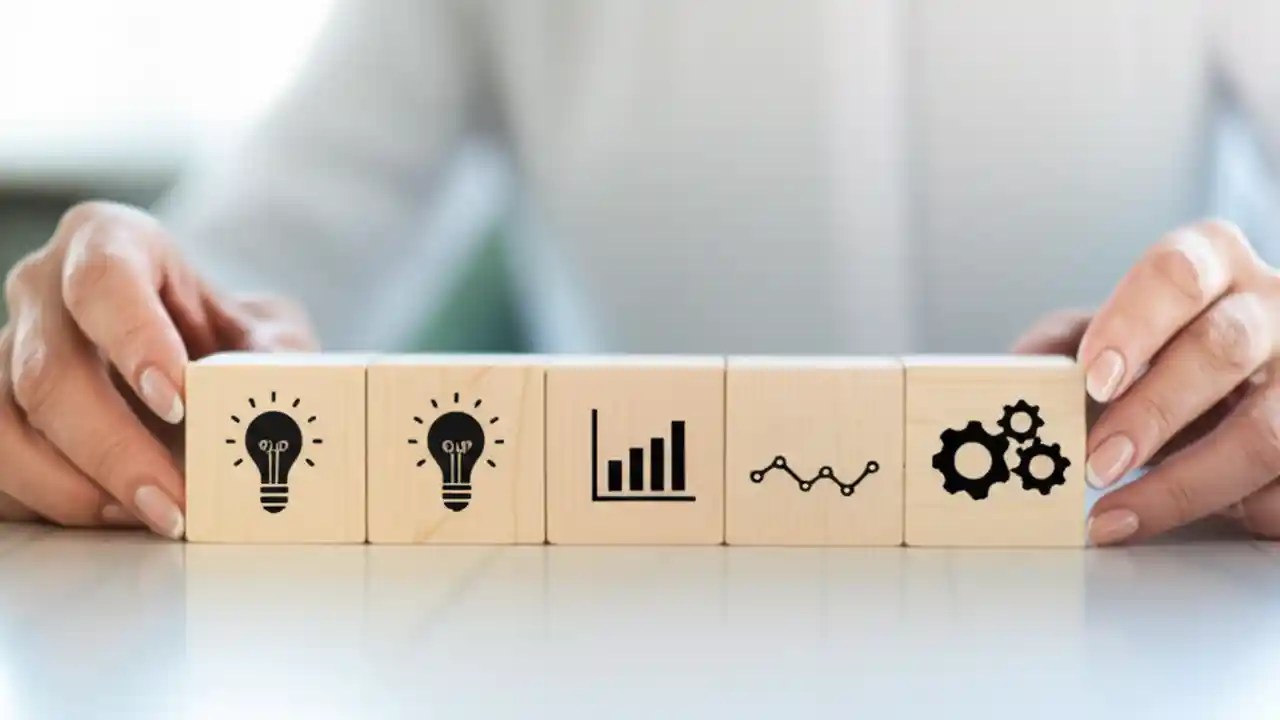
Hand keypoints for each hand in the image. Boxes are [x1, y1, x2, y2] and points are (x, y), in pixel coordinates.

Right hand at [0, 201, 316, 536]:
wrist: (194, 356)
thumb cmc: (223, 335)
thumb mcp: (266, 332)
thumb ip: (276, 358)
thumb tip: (283, 397)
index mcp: (112, 244)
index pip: (105, 281)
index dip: (136, 341)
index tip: (178, 401)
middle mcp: (43, 290)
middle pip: (50, 372)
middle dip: (114, 449)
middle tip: (173, 500)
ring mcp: (7, 352)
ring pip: (5, 426)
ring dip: (74, 488)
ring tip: (148, 516)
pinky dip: (50, 503)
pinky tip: (112, 517)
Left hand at [1017, 219, 1279, 544]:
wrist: (1231, 377)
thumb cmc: (1162, 347)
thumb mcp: (1107, 331)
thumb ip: (1060, 344)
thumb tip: (1015, 379)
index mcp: (1213, 261)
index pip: (1177, 274)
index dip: (1132, 325)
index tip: (1090, 376)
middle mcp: (1270, 307)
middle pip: (1222, 349)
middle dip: (1153, 412)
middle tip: (1095, 460)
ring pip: (1265, 432)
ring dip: (1183, 483)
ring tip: (1116, 513)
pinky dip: (1230, 512)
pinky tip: (1181, 519)